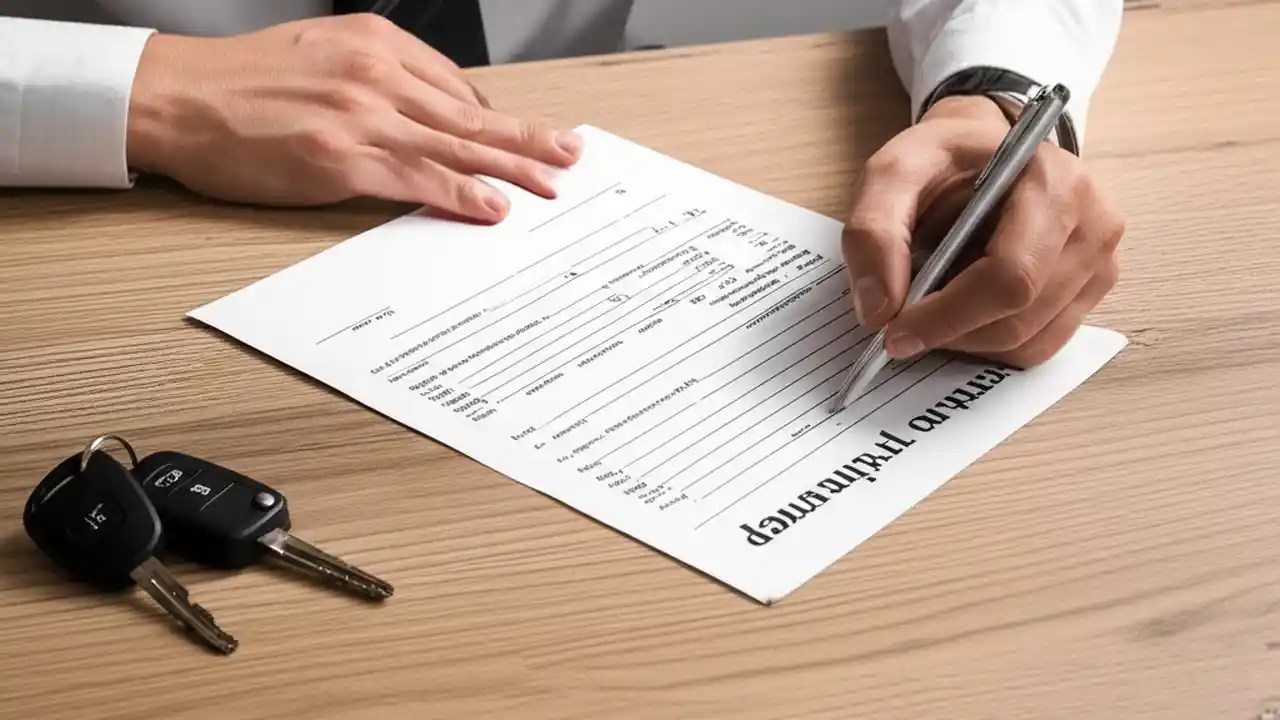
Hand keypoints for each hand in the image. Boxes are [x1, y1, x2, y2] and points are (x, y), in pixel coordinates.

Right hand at [126, 14, 581, 221]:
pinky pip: (419, 179)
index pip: (453, 86)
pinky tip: (491, 206)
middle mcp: (377, 74)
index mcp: (374, 44)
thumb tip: (422, 112)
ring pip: (457, 145)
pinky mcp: (344, 158)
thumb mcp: (318, 54)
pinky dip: (461, 194)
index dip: (493, 119)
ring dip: (511, 168)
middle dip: (526, 137)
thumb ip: (373, 78)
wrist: (176, 97)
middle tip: (567, 154)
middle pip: (469, 113)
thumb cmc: (238, 81)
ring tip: (550, 184)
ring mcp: (364, 116)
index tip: (522, 134)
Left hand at [841, 95, 1123, 366]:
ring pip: (1029, 342)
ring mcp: (1100, 263)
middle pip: (1020, 317)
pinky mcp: (1091, 293)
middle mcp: (1093, 224)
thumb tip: (879, 310)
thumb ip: (873, 231)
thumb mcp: (893, 172)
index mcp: (1054, 182)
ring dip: (967, 342)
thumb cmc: (944, 159)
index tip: (894, 332)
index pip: (1010, 275)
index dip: (948, 315)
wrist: (984, 152)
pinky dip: (989, 344)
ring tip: (933, 307)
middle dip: (950, 333)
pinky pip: (1038, 346)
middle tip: (900, 328)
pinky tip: (963, 313)